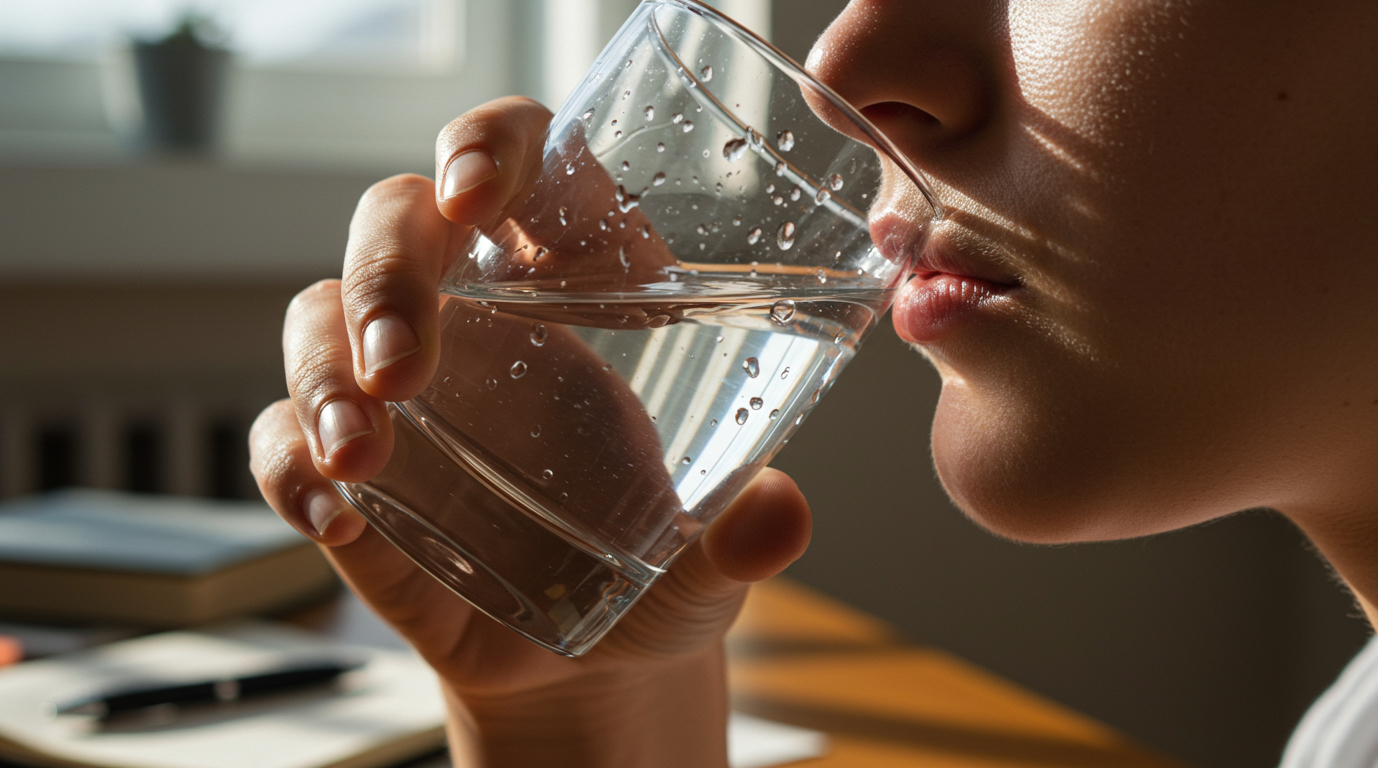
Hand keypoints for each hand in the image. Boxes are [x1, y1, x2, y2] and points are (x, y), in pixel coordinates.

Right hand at [248, 97, 811, 766]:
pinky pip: (283, 441)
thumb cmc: (660, 568)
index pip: (523, 165)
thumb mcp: (712, 555)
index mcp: (573, 287)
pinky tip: (330, 513)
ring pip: (318, 319)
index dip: (490, 148)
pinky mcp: (351, 474)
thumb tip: (780, 518)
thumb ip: (744, 534)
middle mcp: (475, 317)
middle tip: (407, 365)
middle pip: (395, 227)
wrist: (594, 663)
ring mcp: (402, 392)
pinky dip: (290, 465)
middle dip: (386, 278)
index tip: (478, 197)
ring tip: (364, 452)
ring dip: (328, 373)